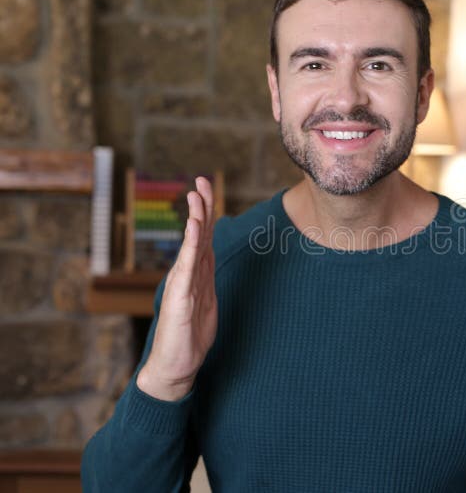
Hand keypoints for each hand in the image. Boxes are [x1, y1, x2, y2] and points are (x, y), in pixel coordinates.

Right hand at [137, 177, 218, 400]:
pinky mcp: (180, 296)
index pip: (206, 238)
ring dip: (196, 218)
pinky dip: (192, 245)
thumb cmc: (189, 337)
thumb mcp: (206, 301)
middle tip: (202, 179)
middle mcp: (188, 274)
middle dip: (202, 206)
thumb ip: (206, 278)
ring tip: (197, 195)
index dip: (208, 214)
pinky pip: (188, 266)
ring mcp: (182, 283)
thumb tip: (210, 257)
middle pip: (199, 234)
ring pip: (193, 245)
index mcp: (197, 274)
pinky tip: (194, 227)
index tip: (208, 190)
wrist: (175, 367)